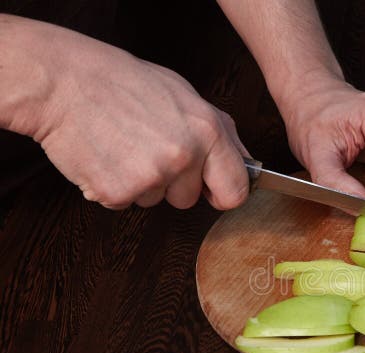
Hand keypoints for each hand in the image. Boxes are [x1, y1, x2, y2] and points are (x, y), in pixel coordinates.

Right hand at [23, 22, 249, 209]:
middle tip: (148, 148)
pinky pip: (125, 203)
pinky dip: (114, 186)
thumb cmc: (123, 84)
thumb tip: (246, 165)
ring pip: (156, 201)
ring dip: (141, 182)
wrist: (63, 82)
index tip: (211, 190)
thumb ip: (221, 134)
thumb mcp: (186, 96)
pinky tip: (107, 155)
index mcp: (208, 131)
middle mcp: (184, 156)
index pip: (235, 191)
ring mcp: (151, 176)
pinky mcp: (118, 192)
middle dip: (174, 184)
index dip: (222, 193)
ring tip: (124, 145)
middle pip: (190, 200)